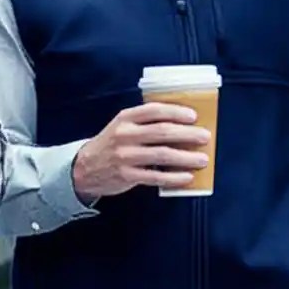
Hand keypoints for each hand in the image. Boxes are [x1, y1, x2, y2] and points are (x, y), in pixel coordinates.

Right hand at [71, 103, 210, 203]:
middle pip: (162, 132)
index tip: (193, 116)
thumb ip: (144, 124)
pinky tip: (187, 177)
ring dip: (186, 157)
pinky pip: (155, 177)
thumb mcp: (121, 127)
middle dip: (187, 134)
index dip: (176, 112)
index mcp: (125, 119)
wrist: (83, 168)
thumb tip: (182, 126)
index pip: (154, 111)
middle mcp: (124, 135)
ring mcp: (125, 156)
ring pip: (162, 155)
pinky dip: (174, 177)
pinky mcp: (126, 175)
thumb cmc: (111, 145)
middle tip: (205, 137)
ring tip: (203, 159)